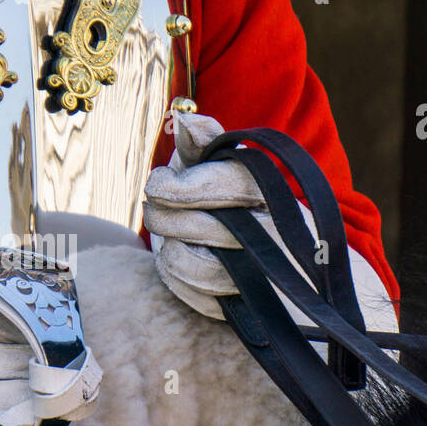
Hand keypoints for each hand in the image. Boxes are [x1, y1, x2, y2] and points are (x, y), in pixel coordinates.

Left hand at [142, 112, 265, 318]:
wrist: (270, 256)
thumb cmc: (227, 198)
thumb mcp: (217, 165)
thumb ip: (202, 144)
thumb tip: (186, 121)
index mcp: (266, 188)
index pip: (222, 184)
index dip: (178, 186)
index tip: (156, 183)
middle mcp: (273, 229)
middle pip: (201, 227)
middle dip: (164, 218)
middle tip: (154, 208)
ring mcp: (262, 273)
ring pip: (192, 265)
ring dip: (168, 251)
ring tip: (170, 236)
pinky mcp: (246, 304)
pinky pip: (194, 297)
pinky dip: (178, 280)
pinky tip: (183, 262)